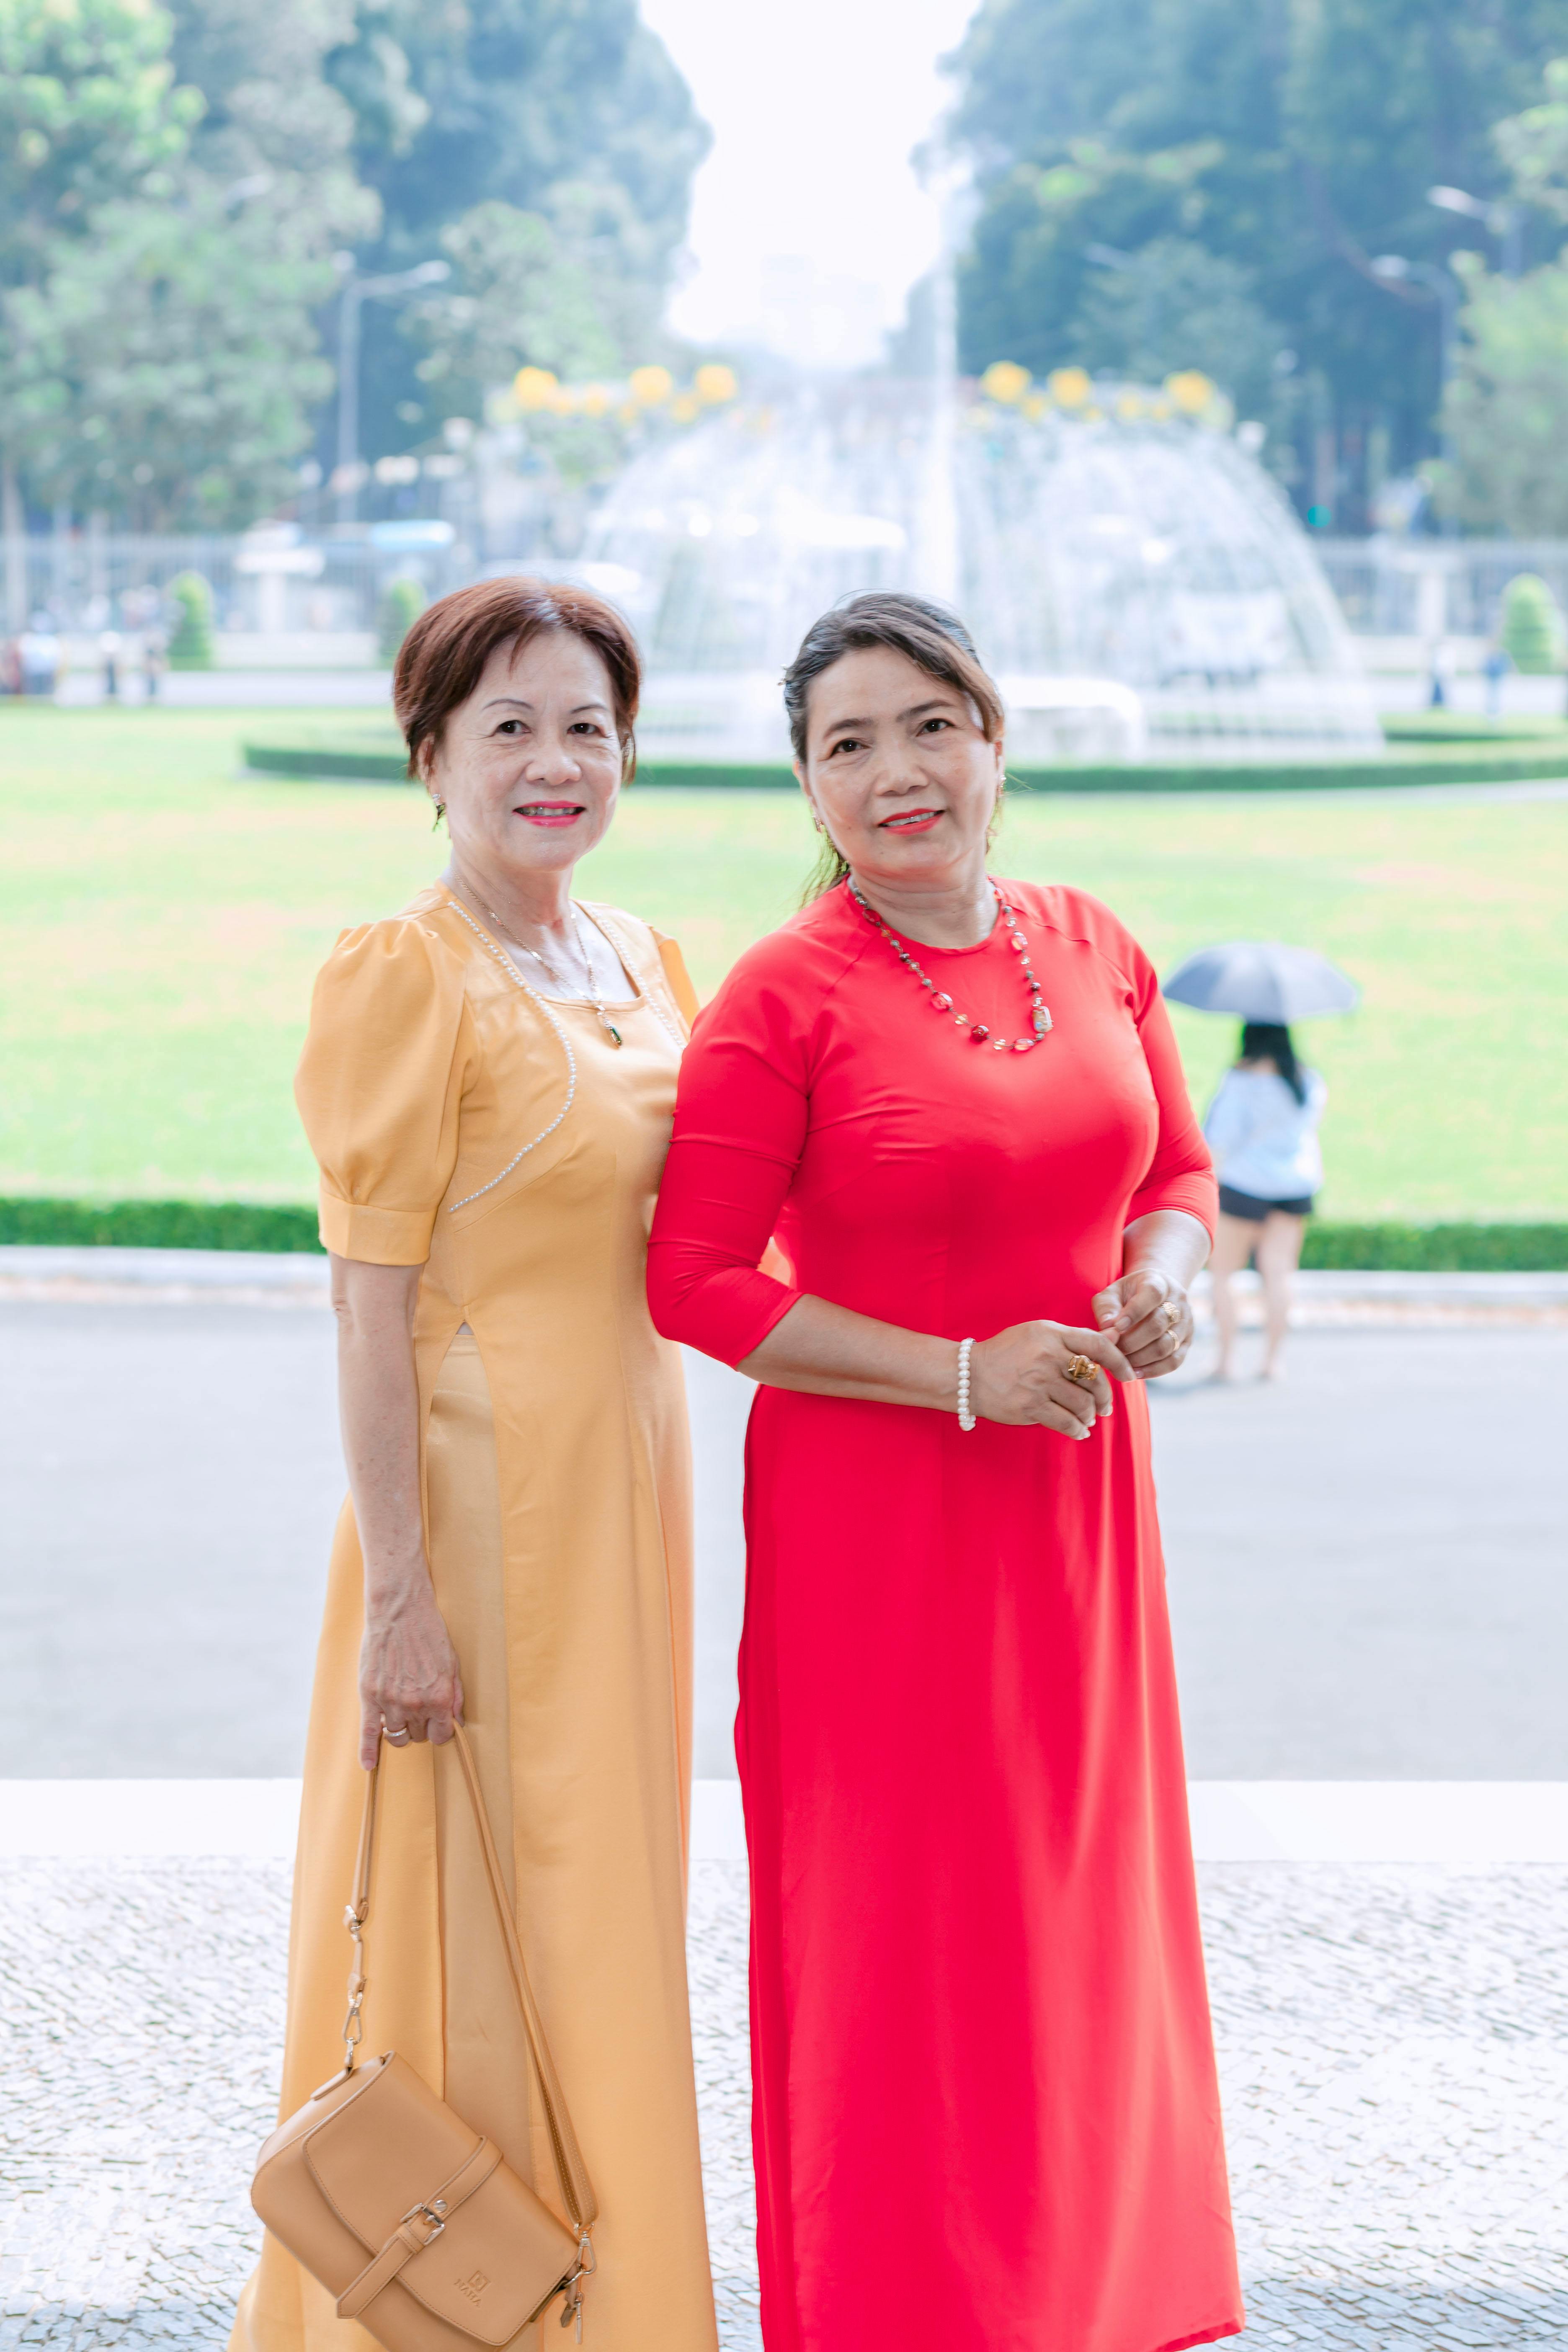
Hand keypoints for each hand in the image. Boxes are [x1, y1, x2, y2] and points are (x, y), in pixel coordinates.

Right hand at [358, 1578, 463, 1768]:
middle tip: (419, 1711)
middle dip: (421, 1727)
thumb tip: (457, 1721)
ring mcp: (390, 1702)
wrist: (400, 1611)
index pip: (440, 1735)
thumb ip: (456, 1696)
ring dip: (401, 1730)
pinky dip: (367, 1751)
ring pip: (397, 1736)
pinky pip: (368, 1733)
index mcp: (439, 1698)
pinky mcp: (369, 1696)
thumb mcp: (452, 1663)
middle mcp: (416, 1704)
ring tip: (401, 1717)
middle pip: (419, 1736)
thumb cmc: (429, 1633)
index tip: (437, 1724)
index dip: (440, 1731)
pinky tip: (368, 1764)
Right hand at [969, 1320, 1131, 1436]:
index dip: (1119, 1361)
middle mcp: (1047, 1356)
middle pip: (1094, 1379)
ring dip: (1090, 1415)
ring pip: (1083, 1404)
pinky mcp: (1030, 1407)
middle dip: (1105, 1397)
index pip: (1098, 1345)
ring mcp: (1039, 1383)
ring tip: (1088, 1419)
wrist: (968, 1375)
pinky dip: (1077, 1429)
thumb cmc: (1006, 1353)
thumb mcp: (1036, 1334)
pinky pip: (1066, 1422)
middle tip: (1105, 1407)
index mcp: (1051, 1334)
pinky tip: (1079, 1430)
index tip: (1129, 1375)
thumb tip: (1108, 1348)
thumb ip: (1068, 1339)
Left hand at [1091, 1268, 1193, 1379]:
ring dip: (1140, 1358)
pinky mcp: (1187, 1341)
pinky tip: (1134, 1372)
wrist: (1153, 1295)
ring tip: (1120, 1363)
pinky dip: (1154, 1370)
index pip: (1152, 1294)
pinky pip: (1174, 1361)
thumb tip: (1108, 1330)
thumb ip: (1107, 1309)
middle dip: (1131, 1341)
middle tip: (1112, 1351)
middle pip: (1158, 1324)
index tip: (1116, 1327)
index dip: (1134, 1312)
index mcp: (1158, 1281)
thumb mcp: (1112, 1294)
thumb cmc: (1127, 1295)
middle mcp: (1178, 1300)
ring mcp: (1186, 1322)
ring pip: (1167, 1345)